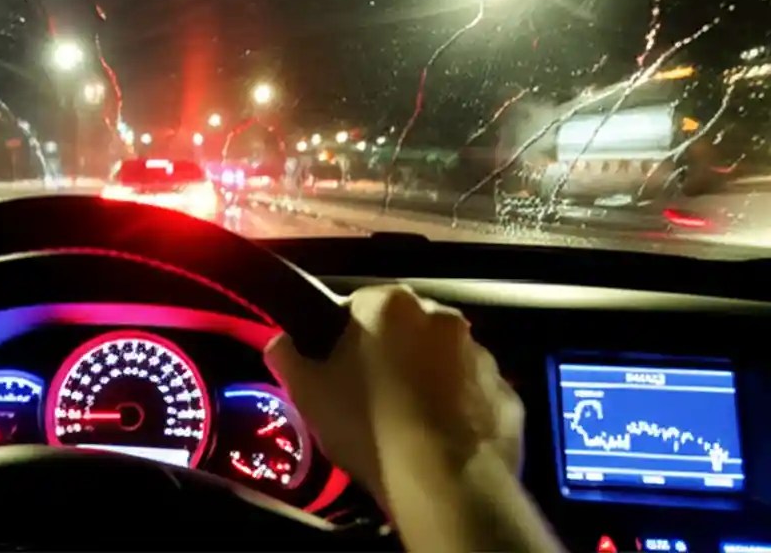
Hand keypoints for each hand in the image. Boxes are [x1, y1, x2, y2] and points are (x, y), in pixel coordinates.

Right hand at [264, 285, 521, 507]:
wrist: (443, 480)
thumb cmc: (367, 424)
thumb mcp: (308, 393)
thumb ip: (287, 358)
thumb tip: (279, 342)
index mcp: (389, 305)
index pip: (356, 304)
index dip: (341, 336)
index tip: (336, 367)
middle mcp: (441, 317)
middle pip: (404, 328)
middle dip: (389, 352)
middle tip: (369, 394)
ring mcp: (481, 354)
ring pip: (442, 359)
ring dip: (427, 377)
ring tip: (407, 421)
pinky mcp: (506, 393)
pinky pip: (473, 394)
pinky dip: (458, 407)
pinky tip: (440, 437)